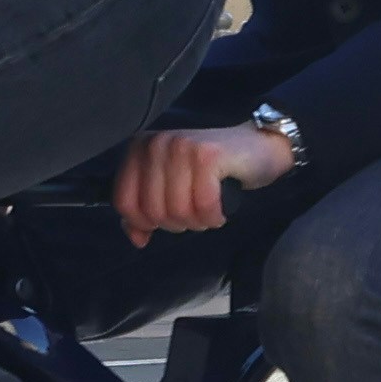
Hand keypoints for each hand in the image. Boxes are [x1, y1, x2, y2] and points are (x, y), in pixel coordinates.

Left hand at [113, 119, 298, 239]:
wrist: (256, 146)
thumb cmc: (210, 170)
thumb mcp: (169, 187)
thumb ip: (145, 211)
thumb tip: (136, 238)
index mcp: (139, 149)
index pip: (124, 202)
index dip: (144, 223)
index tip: (164, 221)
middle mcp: (156, 144)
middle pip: (152, 211)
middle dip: (176, 223)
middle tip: (194, 213)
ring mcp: (181, 146)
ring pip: (177, 211)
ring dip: (197, 222)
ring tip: (207, 210)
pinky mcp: (207, 155)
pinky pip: (203, 206)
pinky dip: (213, 216)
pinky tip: (219, 210)